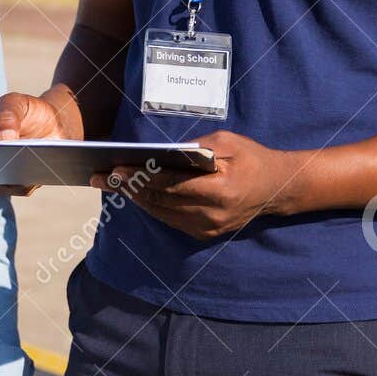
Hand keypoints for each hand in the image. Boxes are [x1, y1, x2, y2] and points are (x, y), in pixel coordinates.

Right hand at [0, 91, 73, 195]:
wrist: (52, 124)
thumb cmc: (27, 110)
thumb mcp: (16, 103)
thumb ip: (8, 114)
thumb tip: (5, 138)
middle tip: (5, 163)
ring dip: (11, 177)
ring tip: (23, 168)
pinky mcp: (15, 183)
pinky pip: (18, 188)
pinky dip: (27, 182)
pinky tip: (35, 174)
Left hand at [89, 129, 305, 240]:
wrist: (277, 189)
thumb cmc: (251, 158)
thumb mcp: (227, 142)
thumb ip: (195, 148)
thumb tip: (160, 153)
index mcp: (219, 190)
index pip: (169, 184)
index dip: (139, 177)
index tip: (114, 169)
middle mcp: (211, 214)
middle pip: (159, 200)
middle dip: (127, 187)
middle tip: (99, 176)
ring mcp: (207, 227)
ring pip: (160, 212)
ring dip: (133, 197)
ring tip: (109, 183)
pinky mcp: (204, 233)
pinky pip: (169, 219)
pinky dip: (150, 205)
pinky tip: (133, 193)